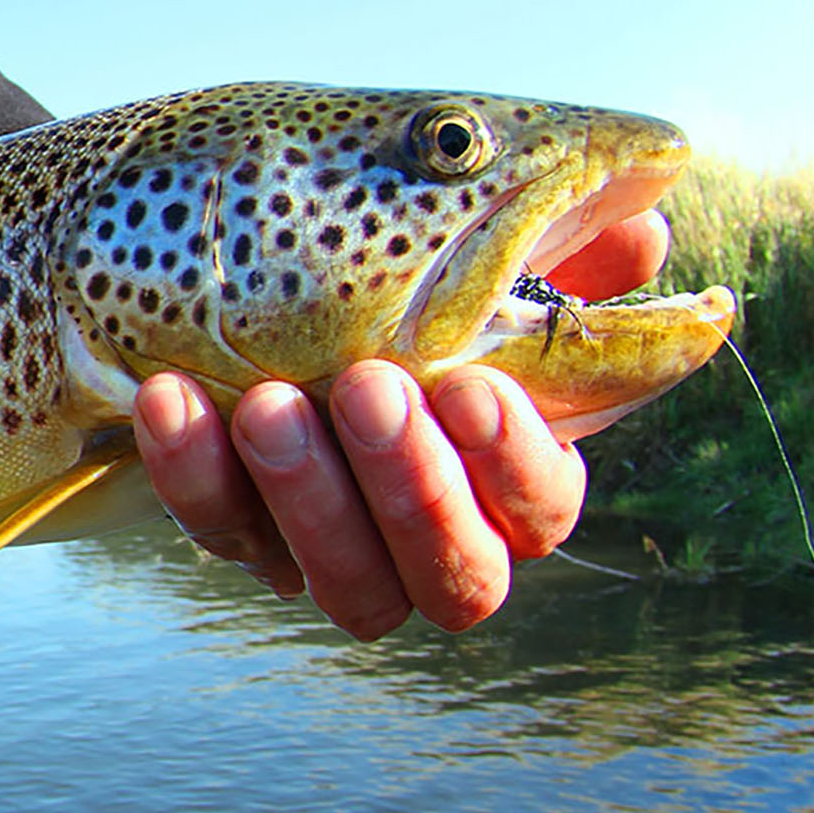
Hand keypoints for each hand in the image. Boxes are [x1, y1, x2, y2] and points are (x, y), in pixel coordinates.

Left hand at [131, 212, 669, 638]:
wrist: (205, 262)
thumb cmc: (361, 244)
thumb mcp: (450, 226)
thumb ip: (549, 245)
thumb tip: (642, 232)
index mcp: (507, 461)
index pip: (540, 505)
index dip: (515, 462)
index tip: (468, 386)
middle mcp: (430, 530)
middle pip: (459, 577)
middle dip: (415, 490)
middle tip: (368, 387)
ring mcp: (333, 548)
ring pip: (351, 586)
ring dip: (309, 496)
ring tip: (267, 401)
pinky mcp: (237, 534)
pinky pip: (218, 530)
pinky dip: (195, 471)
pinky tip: (171, 394)